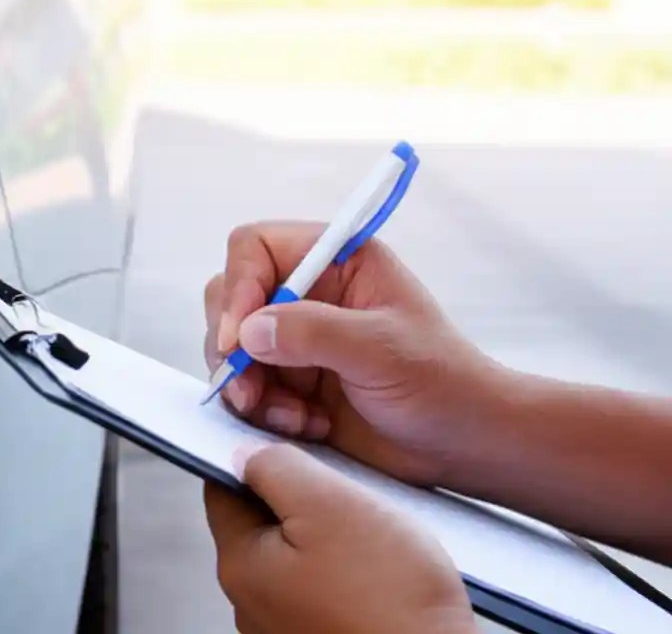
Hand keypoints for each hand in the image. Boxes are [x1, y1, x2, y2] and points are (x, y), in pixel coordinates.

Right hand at [204, 221, 503, 484]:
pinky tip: (305, 426)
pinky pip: (245, 388)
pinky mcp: (290, 381)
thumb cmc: (442, 384)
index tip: (235, 339)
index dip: (238, 288)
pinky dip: (263, 412)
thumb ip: (313, 332)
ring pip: (229, 350)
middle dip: (232, 348)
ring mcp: (295, 339)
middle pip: (231, 299)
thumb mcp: (381, 350)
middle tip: (249, 389)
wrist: (463, 444)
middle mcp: (309, 293)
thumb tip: (247, 331)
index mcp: (337, 260)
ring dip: (249, 388)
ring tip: (292, 418)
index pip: (255, 248)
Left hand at [205, 444, 476, 633]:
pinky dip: (347, 571)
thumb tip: (245, 452)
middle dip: (299, 498)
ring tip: (370, 533)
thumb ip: (276, 468)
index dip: (254, 458)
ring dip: (327, 536)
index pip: (223, 490)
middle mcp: (252, 601)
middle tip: (345, 489)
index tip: (288, 446)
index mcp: (240, 563)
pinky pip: (324, 587)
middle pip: (261, 522)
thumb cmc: (389, 598)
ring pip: (296, 555)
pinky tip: (380, 569)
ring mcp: (284, 625)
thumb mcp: (329, 503)